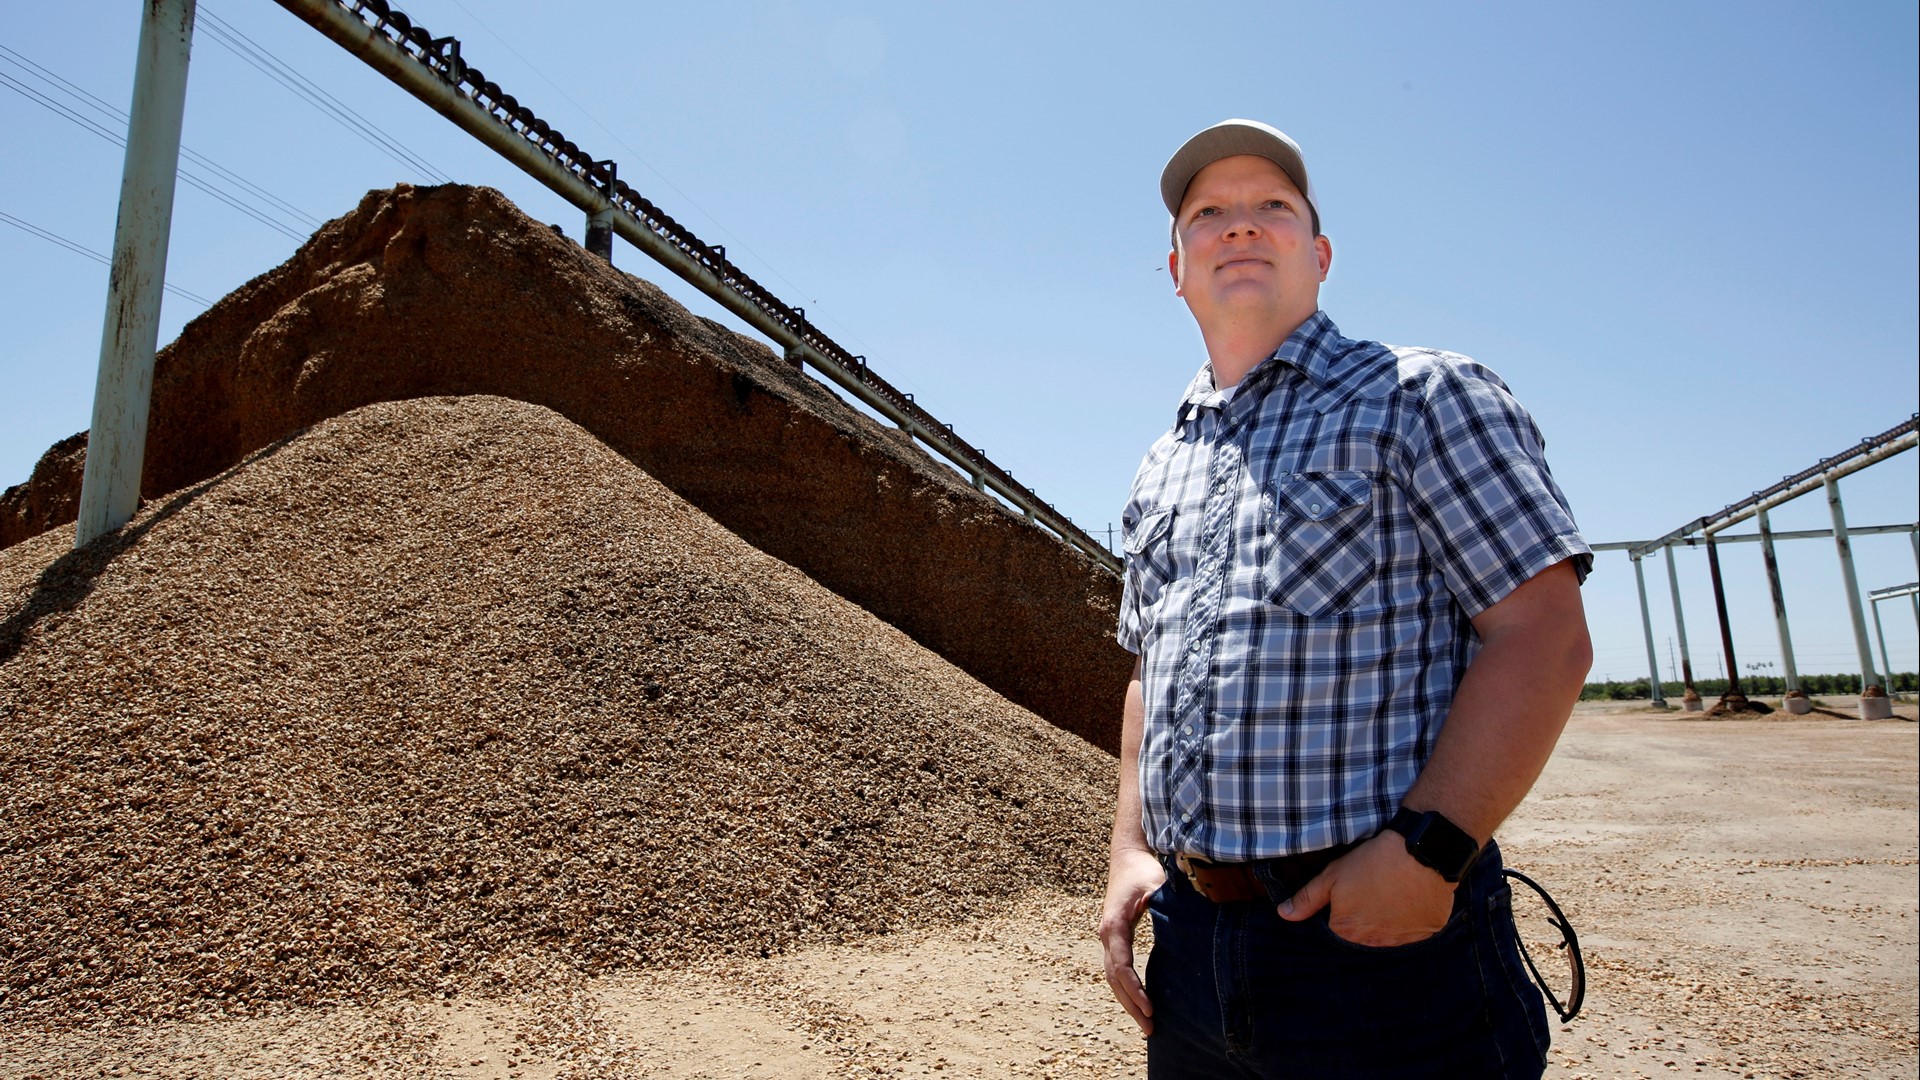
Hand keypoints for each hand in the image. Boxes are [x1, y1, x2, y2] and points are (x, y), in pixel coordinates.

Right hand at [1098, 847, 1164, 1033]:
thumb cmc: (1143, 871)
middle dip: (1131, 1005)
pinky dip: (1127, 989)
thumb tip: (1186, 928)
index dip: (1135, 990)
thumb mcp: (1156, 886)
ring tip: (1147, 1024)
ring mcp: (1108, 937)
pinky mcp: (1114, 938)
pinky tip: (1141, 1002)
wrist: (1127, 857)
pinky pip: (1117, 970)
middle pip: (1115, 979)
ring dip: (1128, 1001)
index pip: (1122, 966)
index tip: (1150, 1008)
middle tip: (1150, 1028)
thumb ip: (1165, 906)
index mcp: (1114, 926)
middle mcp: (1106, 934)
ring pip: (1113, 978)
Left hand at [1276, 832, 1455, 946]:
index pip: (1335, 933)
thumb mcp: (1332, 876)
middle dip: (1362, 921)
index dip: (1339, 914)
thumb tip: (1284, 915)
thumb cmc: (1373, 863)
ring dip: (1386, 922)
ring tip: (1389, 895)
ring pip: (1388, 936)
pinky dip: (1410, 920)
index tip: (1347, 898)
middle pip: (1362, 938)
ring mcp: (1403, 941)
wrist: (1421, 853)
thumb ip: (1307, 899)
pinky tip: (1408, 900)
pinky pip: (1415, 932)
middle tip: (1370, 893)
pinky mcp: (1427, 933)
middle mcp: (1375, 944)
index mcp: (1347, 932)